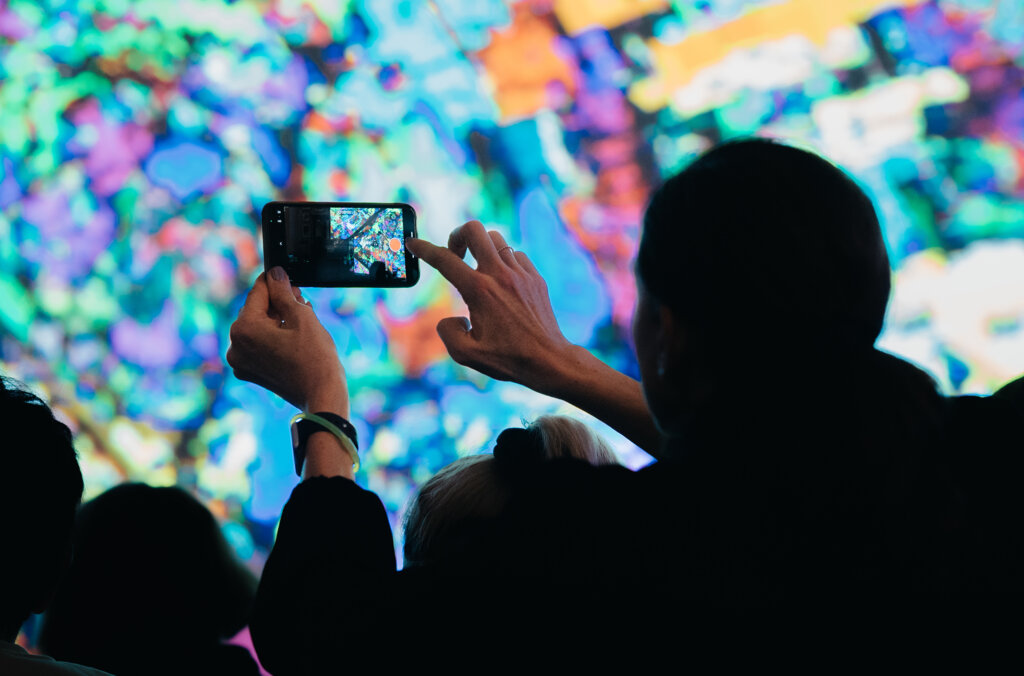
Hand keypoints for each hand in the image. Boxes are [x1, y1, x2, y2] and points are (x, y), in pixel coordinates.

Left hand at [227, 267, 347, 414]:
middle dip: (276, 302)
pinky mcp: (250, 372)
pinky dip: (273, 337)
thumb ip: (284, 292)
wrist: (322, 395)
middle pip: (255, 311)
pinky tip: (293, 334)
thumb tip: (275, 273)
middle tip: (299, 296)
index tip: (285, 274)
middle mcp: (235, 346)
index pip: (258, 293)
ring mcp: (241, 362)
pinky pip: (258, 346)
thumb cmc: (315, 357)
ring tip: (300, 315)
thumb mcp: (301, 317)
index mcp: (244, 329)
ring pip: (257, 328)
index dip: (274, 281)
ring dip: (276, 319)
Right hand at [406, 221, 576, 394]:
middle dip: (457, 235)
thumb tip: (451, 318)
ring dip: (481, 248)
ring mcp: (520, 273)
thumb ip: (447, 332)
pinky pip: (515, 255)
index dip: (423, 248)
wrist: (548, 360)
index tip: (412, 243)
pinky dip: (503, 261)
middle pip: (474, 230)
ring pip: (496, 239)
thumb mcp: (466, 354)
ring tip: (477, 270)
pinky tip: (501, 281)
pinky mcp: (535, 277)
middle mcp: (500, 275)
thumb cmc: (507, 359)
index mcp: (479, 290)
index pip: (444, 259)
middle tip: (455, 255)